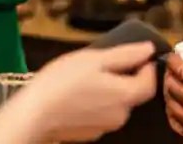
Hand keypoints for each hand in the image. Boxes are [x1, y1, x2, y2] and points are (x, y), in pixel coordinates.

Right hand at [0, 43, 157, 142]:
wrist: (33, 115)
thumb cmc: (63, 82)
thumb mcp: (95, 58)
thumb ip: (126, 55)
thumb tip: (149, 49)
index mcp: (126, 96)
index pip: (150, 82)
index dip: (145, 66)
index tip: (135, 54)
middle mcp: (121, 116)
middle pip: (132, 93)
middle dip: (123, 77)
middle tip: (102, 63)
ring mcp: (104, 128)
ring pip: (115, 104)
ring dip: (108, 90)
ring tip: (86, 77)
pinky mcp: (89, 134)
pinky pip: (100, 114)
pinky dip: (95, 103)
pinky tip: (77, 95)